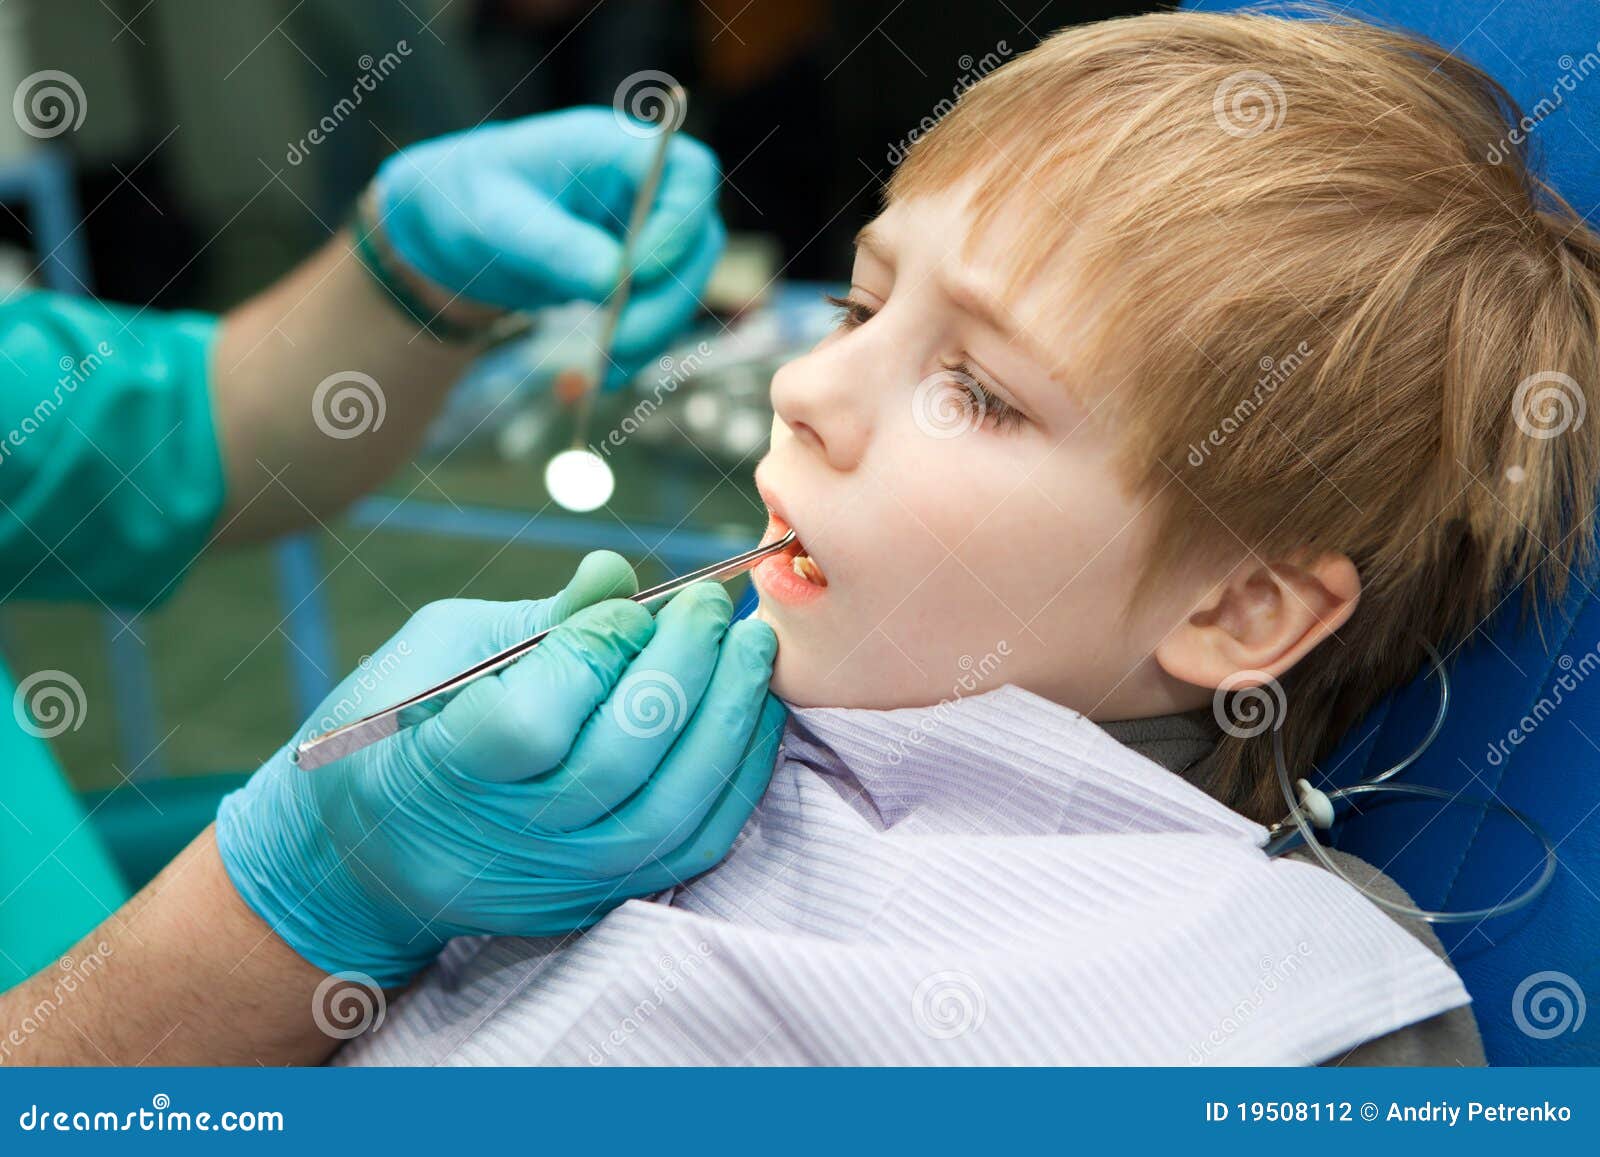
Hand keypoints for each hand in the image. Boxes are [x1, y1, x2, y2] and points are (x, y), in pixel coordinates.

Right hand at [215, 551, 783, 985]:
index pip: (532, 720)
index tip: (633, 604)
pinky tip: (752, 710)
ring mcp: (558, 882)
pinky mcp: (605, 898)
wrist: (364, 865)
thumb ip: (536, 621)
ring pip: (669, 810)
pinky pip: (695, 844)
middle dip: (681, 669)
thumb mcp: (436, 655)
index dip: (595, 652)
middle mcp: (500, 842)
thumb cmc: (393, 734)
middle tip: (711, 607)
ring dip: (727, 718)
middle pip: (617, 761)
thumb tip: (619, 576)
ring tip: (751, 646)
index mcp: (434, 770)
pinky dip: (738, 775)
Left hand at [372, 107, 724, 386]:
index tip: (637, 274)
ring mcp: (649, 229)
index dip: (680, 225)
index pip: (688, 172)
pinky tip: (598, 375)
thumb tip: (615, 282)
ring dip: (654, 333)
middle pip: (698, 239)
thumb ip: (554, 245)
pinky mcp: (641, 271)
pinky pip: (660, 312)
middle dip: (667, 299)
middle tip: (620, 343)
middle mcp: (644, 185)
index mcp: (612, 147)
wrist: (455, 226)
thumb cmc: (469, 200)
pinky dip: (638, 347)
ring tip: (601, 372)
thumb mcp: (496, 220)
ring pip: (685, 284)